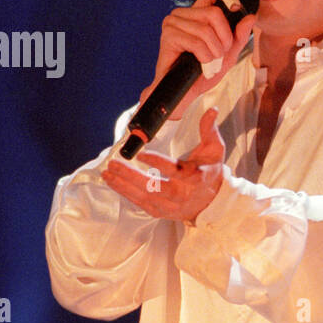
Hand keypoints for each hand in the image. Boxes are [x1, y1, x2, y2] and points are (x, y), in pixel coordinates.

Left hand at [102, 108, 226, 222]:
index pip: (177, 171)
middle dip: (132, 177)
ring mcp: (171, 206)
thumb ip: (209, 130)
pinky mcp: (161, 211)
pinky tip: (113, 181)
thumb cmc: (209, 170)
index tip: (142, 154)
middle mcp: (183, 194)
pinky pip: (140, 203)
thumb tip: (212, 110)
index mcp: (196, 177)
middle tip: (114, 163)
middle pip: (155, 188)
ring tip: (107, 172)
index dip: (159, 163)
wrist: (211, 200)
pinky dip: (125, 192)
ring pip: (144, 197)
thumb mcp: (214, 149)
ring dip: (123, 185)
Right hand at [142, 0, 257, 120]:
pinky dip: (204, 57)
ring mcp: (173, 22)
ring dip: (214, 51)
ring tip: (209, 62)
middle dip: (224, 38)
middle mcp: (184, 13)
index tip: (236, 8)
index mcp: (198, 12)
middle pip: (214, 12)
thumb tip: (250, 17)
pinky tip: (201, 65)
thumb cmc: (203, 73)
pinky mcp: (168, 35)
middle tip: (219, 54)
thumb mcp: (228, 55)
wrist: (185, 93)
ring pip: (206, 29)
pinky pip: (196, 42)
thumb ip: (239, 36)